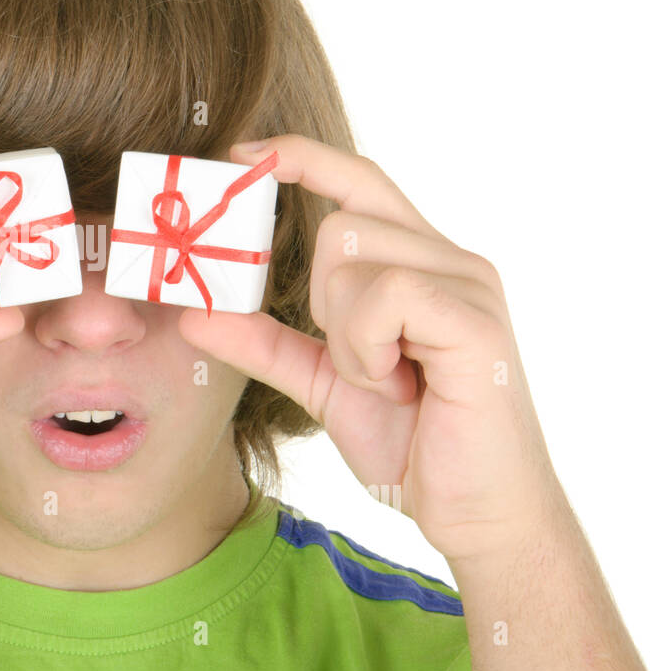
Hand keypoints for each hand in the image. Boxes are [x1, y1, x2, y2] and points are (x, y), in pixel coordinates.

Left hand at [178, 134, 557, 563]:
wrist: (475, 515)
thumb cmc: (414, 446)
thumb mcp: (324, 384)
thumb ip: (265, 343)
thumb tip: (195, 313)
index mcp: (422, 264)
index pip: (360, 179)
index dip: (300, 156)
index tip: (241, 155)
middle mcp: (452, 260)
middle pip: (341, 222)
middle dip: (323, 298)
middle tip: (361, 361)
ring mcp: (469, 284)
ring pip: (354, 252)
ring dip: (345, 333)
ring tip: (387, 379)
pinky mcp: (476, 320)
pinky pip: (383, 295)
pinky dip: (367, 347)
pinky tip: (398, 385)